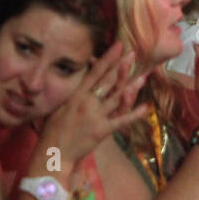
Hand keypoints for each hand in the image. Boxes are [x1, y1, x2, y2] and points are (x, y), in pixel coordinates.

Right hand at [40, 41, 149, 166]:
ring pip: (117, 98)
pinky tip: (146, 108)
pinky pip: (121, 120)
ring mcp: (95, 116)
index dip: (107, 58)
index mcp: (76, 96)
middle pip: (108, 81)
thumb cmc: (52, 131)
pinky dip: (134, 114)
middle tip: (133, 54)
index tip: (118, 46)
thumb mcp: (60, 107)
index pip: (94, 72)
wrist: (52, 153)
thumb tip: (82, 82)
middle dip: (121, 66)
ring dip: (132, 86)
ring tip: (144, 75)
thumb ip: (73, 95)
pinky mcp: (102, 130)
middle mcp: (87, 102)